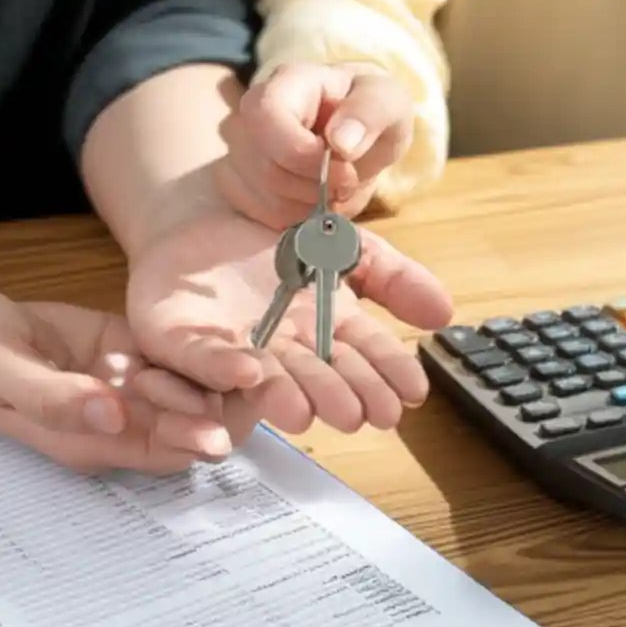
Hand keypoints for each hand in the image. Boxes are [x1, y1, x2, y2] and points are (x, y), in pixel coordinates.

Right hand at [0, 284, 235, 474]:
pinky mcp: (132, 350)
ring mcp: (128, 384)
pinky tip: (228, 331)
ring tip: (254, 356)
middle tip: (256, 384)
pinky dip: (200, 348)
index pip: (155, 452)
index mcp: (88, 440)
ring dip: (219, 377)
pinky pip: (176, 355)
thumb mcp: (2, 375)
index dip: (189, 440)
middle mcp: (119, 419)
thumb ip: (52, 398)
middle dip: (224, 410)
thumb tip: (109, 415)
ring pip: (190, 390)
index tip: (220, 424)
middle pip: (187, 426)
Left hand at [126, 209, 452, 434]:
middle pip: (313, 374)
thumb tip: (445, 314)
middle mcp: (281, 349)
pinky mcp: (180, 338)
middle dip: (336, 394)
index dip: (384, 376)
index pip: (360, 357)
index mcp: (322, 332)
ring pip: (261, 376)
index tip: (408, 398)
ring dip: (283, 395)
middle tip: (359, 416)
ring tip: (305, 414)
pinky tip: (249, 369)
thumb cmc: (279, 240)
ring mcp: (231, 347)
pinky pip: (200, 356)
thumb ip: (395, 279)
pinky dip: (222, 366)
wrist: (209, 210)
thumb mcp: (349, 249)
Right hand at [216, 62, 413, 229]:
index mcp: (286, 83)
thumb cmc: (370, 111)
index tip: (343, 167)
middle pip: (268, 167)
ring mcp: (241, 149)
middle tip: (348, 180)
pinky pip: (262, 214)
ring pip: (266, 196)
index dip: (302, 153)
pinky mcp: (240, 183)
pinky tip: (314, 198)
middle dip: (316, 186)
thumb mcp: (388, 101)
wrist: (358, 133)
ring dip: (311, 204)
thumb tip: (341, 142)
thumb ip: (371, 111)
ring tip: (334, 187)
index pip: (266, 117)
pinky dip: (298, 216)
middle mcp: (252, 114)